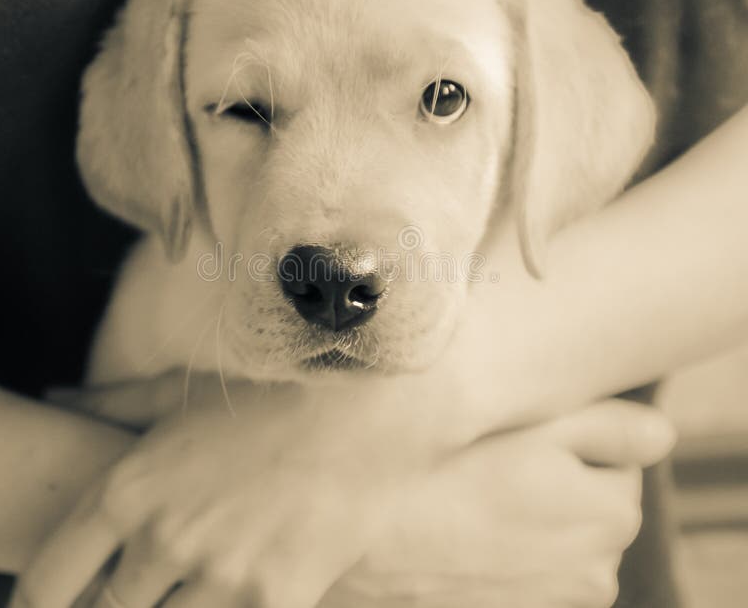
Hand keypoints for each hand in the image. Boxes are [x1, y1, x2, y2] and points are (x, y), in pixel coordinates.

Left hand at [12, 380, 440, 607]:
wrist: (358, 424)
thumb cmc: (264, 404)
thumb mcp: (182, 392)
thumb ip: (110, 400)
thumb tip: (52, 396)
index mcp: (129, 488)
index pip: (45, 582)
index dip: (33, 606)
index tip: (49, 606)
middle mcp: (164, 538)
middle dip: (110, 605)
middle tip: (139, 582)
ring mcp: (218, 575)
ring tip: (185, 582)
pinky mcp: (268, 603)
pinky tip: (229, 588)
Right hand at [322, 399, 675, 607]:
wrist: (352, 547)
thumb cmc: (440, 472)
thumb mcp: (530, 425)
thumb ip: (611, 424)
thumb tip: (661, 433)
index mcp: (610, 514)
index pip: (623, 454)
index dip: (573, 431)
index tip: (522, 426)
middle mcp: (595, 569)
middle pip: (592, 494)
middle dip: (556, 470)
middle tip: (488, 451)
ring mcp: (551, 598)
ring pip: (557, 527)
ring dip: (527, 504)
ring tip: (466, 484)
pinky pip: (526, 558)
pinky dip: (503, 537)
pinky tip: (457, 517)